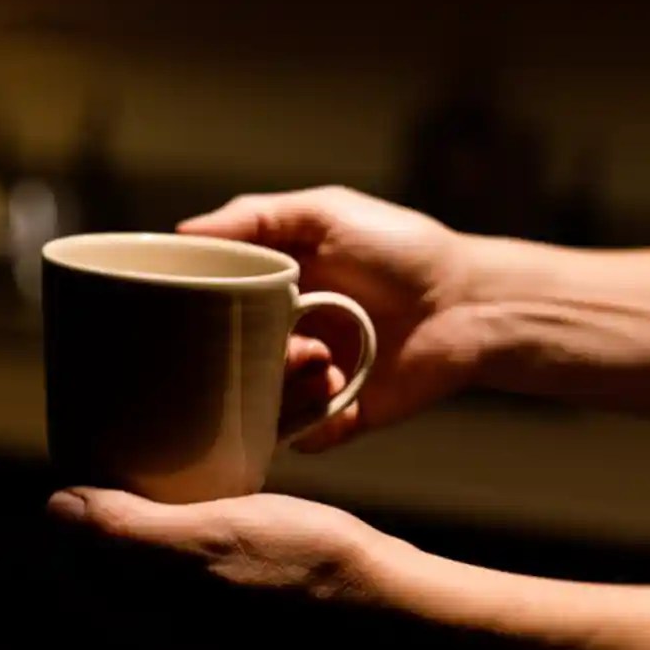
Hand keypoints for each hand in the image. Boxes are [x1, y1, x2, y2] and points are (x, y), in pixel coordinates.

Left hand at [47, 486, 389, 605]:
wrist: (390, 598)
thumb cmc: (308, 568)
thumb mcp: (214, 541)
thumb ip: (131, 532)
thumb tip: (56, 509)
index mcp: (154, 618)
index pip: (83, 562)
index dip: (76, 509)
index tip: (85, 456)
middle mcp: (173, 621)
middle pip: (117, 554)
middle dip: (115, 498)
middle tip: (121, 444)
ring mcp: (207, 610)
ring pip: (156, 548)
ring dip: (151, 500)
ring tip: (158, 454)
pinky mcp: (239, 594)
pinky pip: (194, 548)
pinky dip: (190, 511)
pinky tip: (206, 483)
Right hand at [181, 186, 480, 449]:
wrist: (470, 305)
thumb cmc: (404, 250)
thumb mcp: (327, 212)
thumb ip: (257, 217)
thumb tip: (184, 232)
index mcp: (273, 292)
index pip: (212, 309)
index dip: (196, 314)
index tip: (180, 315)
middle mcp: (284, 338)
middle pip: (229, 362)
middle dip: (242, 357)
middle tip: (289, 339)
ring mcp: (311, 380)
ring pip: (259, 404)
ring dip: (280, 389)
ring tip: (323, 363)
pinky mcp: (340, 417)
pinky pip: (302, 437)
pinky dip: (313, 424)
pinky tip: (342, 390)